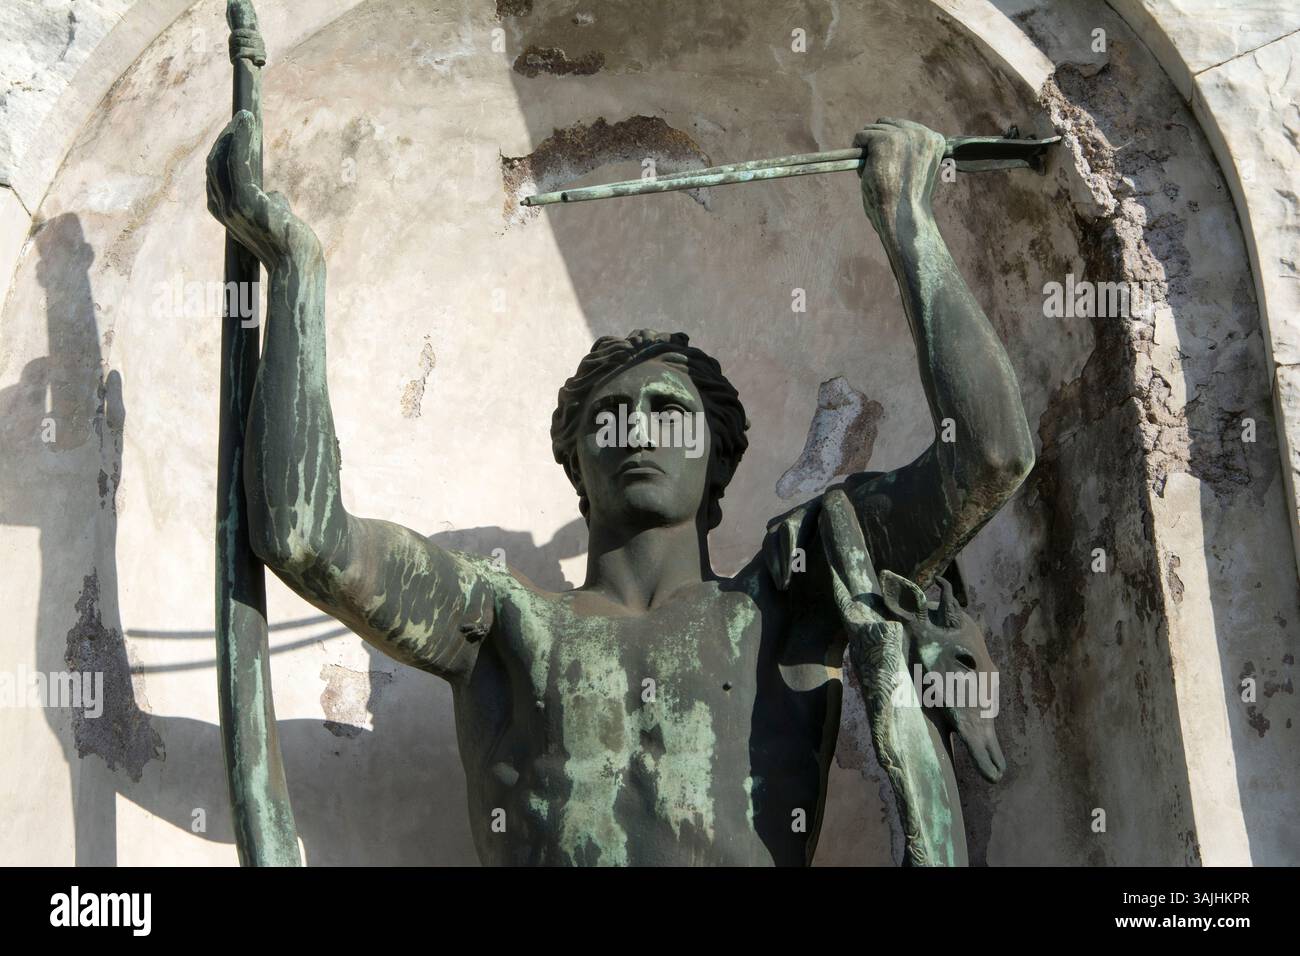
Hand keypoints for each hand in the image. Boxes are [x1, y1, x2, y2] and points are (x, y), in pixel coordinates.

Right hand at [206, 110, 317, 267]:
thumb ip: (271, 206)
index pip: (216, 176)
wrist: (299, 268)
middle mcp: (225, 210)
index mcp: (228, 214)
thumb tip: (276, 197)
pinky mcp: (247, 200)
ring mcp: (234, 206)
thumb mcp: (276, 222)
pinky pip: (239, 161)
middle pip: (215, 165)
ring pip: (224, 159)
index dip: (222, 152)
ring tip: (245, 117)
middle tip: (240, 121)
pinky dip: (242, 138)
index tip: (235, 135)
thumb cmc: (292, 249)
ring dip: (234, 134)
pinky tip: (247, 121)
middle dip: (225, 140)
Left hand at [853, 118, 945, 236]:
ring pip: (872, 129)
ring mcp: (903, 135)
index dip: (891, 146)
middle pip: (887, 124)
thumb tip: (889, 145)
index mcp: (935, 141)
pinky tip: (864, 169)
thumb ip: (910, 155)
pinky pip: (862, 136)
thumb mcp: (916, 172)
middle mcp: (922, 133)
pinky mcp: (884, 140)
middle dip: (877, 144)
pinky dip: (857, 151)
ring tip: (874, 174)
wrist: (903, 217)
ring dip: (867, 150)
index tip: (891, 165)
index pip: (905, 128)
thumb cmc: (908, 204)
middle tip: (878, 169)